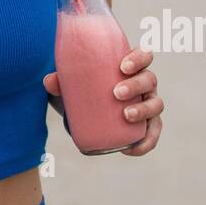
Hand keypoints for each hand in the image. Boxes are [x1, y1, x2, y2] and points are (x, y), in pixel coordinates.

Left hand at [41, 47, 163, 156]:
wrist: (90, 109)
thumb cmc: (86, 88)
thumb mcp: (74, 83)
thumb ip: (61, 80)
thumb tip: (49, 81)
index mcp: (131, 66)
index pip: (144, 55)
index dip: (138, 58)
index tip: (122, 66)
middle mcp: (144, 83)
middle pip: (149, 79)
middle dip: (136, 85)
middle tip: (116, 92)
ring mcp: (148, 102)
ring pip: (156, 105)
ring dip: (144, 110)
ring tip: (126, 115)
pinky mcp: (147, 124)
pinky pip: (153, 132)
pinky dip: (146, 142)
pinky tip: (131, 149)